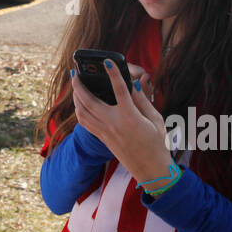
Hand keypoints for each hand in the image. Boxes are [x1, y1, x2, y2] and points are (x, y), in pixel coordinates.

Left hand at [72, 59, 171, 185]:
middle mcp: (114, 123)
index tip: (107, 62)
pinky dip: (79, 111)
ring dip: (76, 97)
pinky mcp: (102, 138)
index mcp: (130, 117)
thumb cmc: (157, 143)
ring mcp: (106, 132)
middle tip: (75, 72)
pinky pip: (85, 123)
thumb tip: (133, 84)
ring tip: (75, 86)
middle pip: (90, 101)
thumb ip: (143, 100)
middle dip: (79, 85)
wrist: (151, 170)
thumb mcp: (156, 120)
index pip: (120, 90)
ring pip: (82, 112)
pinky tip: (79, 104)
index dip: (113, 74)